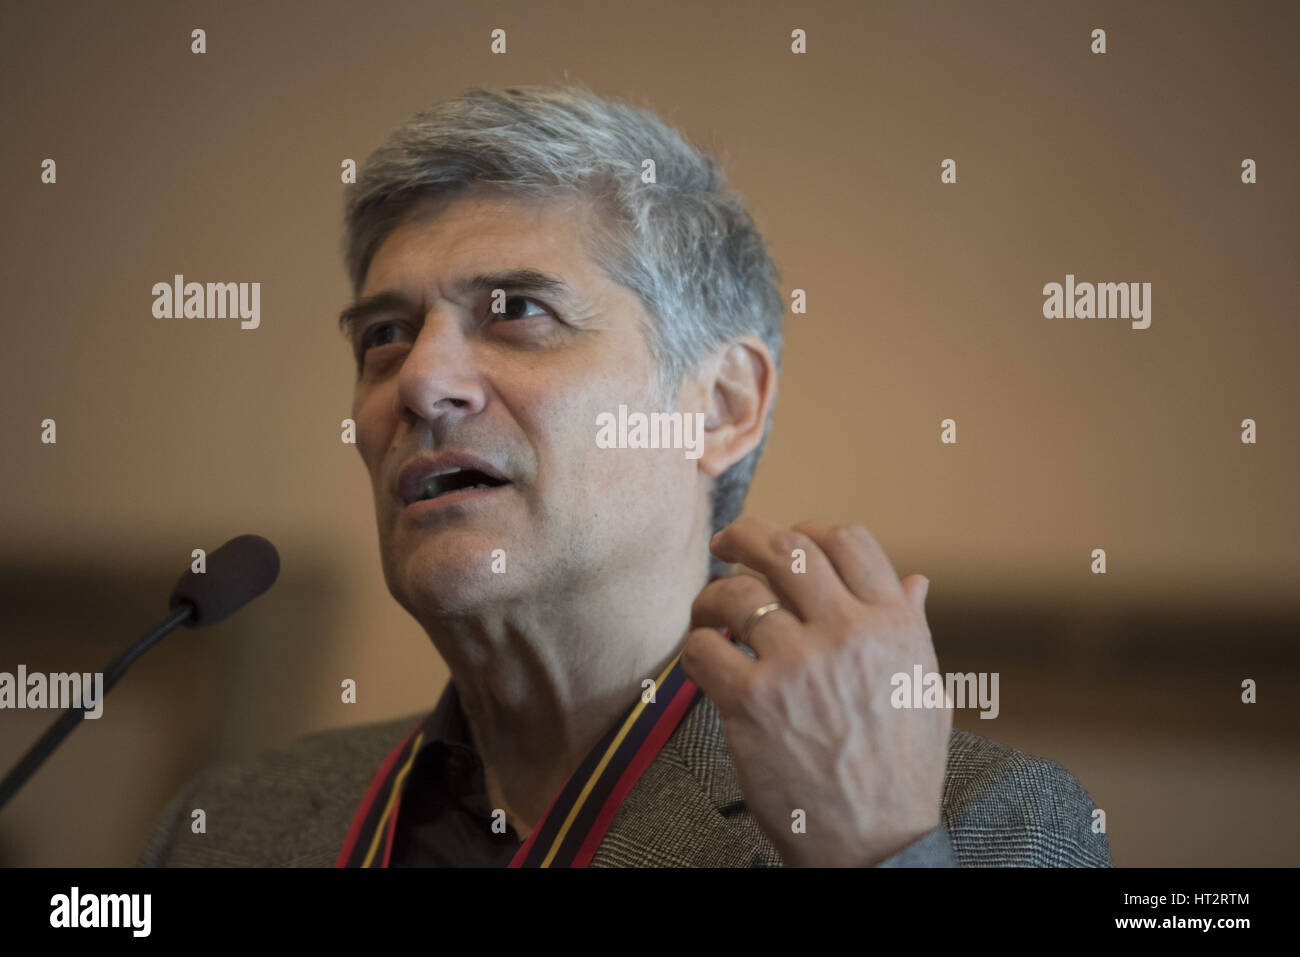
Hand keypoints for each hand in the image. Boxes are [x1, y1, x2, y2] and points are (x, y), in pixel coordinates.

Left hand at [680, 516, 949, 866]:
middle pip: (785, 548)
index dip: (809, 527)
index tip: (788, 537)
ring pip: (735, 593)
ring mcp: (797, 665)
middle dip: (745, 535)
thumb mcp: (926, 689)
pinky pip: (703, 648)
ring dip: (712, 595)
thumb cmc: (903, 771)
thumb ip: (912, 627)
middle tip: (726, 541)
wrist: (877, 843)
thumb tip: (915, 580)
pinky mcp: (753, 702)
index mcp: (892, 624)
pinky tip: (703, 657)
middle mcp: (846, 632)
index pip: (846, 539)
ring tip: (708, 610)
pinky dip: (694, 646)